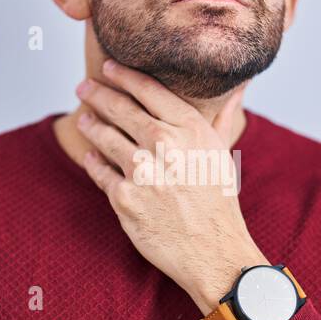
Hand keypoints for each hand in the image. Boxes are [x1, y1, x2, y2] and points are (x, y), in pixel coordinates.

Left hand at [76, 59, 267, 319]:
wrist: (213, 251)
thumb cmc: (219, 203)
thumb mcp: (223, 155)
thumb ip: (222, 118)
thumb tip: (237, 89)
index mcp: (191, 128)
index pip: (149, 89)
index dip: (124, 75)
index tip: (109, 67)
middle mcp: (165, 144)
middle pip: (120, 107)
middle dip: (98, 93)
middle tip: (84, 86)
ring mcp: (142, 171)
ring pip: (105, 136)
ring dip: (91, 124)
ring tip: (84, 118)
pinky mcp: (124, 198)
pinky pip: (100, 171)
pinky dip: (94, 161)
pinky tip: (91, 155)